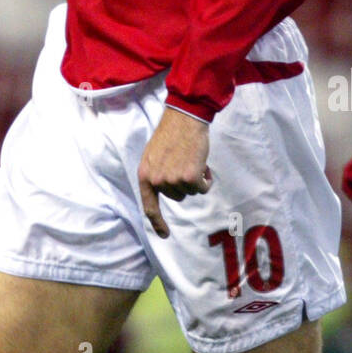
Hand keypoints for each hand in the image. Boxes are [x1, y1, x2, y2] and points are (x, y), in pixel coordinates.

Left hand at [138, 106, 211, 238]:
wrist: (184, 118)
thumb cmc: (171, 134)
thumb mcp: (154, 155)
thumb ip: (156, 174)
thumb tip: (164, 189)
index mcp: (145, 175)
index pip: (149, 206)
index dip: (157, 223)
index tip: (165, 235)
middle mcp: (157, 180)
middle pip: (176, 197)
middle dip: (183, 183)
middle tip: (184, 162)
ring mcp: (173, 180)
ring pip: (190, 192)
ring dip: (195, 179)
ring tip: (192, 158)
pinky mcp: (190, 178)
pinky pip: (202, 188)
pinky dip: (206, 179)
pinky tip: (203, 164)